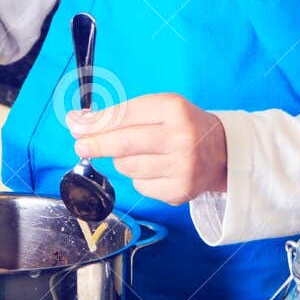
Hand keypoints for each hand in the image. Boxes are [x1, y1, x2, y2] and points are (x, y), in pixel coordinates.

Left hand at [65, 93, 227, 205]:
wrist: (224, 152)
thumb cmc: (184, 126)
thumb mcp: (160, 108)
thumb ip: (123, 114)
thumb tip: (80, 122)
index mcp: (174, 109)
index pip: (125, 115)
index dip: (96, 122)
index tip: (75, 124)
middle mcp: (180, 138)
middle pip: (123, 144)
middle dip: (95, 144)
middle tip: (80, 145)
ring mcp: (181, 168)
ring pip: (127, 167)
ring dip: (122, 160)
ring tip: (138, 153)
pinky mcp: (179, 191)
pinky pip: (140, 185)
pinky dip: (139, 177)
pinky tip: (154, 168)